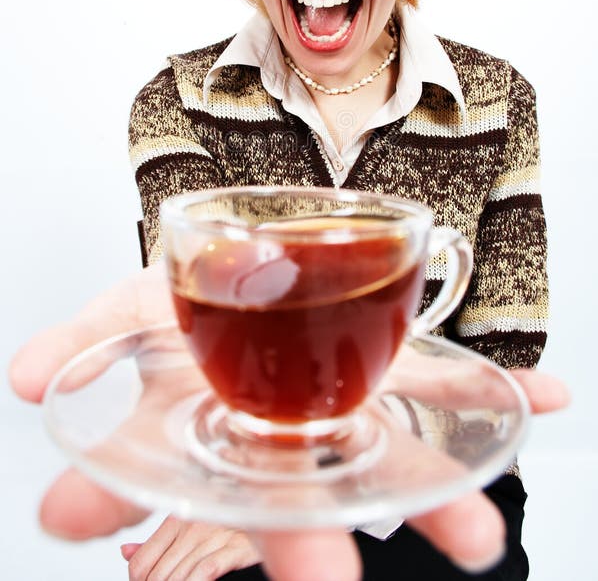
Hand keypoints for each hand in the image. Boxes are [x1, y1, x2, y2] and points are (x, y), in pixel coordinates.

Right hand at [9, 266, 569, 579]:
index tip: (127, 556)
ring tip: (479, 539)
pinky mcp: (395, 362)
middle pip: (298, 501)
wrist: (249, 268)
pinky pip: (455, 383)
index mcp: (216, 432)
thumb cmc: (187, 304)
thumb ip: (80, 341)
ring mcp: (348, 401)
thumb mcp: (127, 311)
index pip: (175, 489)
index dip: (148, 524)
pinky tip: (548, 397)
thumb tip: (24, 376)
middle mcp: (287, 435)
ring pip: (395, 461)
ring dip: (440, 498)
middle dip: (310, 548)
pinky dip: (504, 394)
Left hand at [121, 516, 259, 579]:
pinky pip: (206, 570)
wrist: (265, 510)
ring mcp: (215, 536)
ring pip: (179, 577)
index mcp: (176, 520)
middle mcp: (193, 526)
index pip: (140, 562)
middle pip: (158, 575)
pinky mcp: (237, 547)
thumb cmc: (225, 523)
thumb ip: (156, 544)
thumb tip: (125, 552)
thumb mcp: (187, 529)